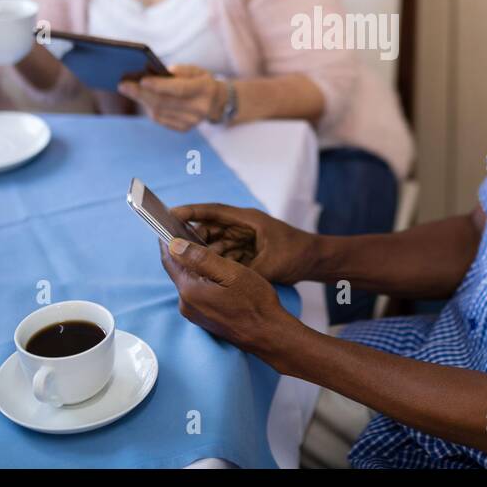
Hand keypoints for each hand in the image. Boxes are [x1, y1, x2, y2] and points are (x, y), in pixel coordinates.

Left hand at [119, 65, 223, 131]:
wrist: (217, 103)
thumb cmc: (201, 81)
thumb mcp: (196, 70)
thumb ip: (181, 70)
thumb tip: (162, 72)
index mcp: (204, 90)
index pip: (179, 89)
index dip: (159, 86)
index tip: (141, 80)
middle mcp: (199, 108)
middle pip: (164, 102)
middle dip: (141, 93)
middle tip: (123, 85)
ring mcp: (192, 122)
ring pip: (159, 112)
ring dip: (142, 100)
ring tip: (128, 90)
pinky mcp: (184, 129)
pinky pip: (160, 119)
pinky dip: (149, 108)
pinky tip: (142, 99)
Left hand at [158, 235, 294, 352]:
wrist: (268, 334)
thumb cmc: (254, 302)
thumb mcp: (230, 272)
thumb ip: (200, 257)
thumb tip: (174, 244)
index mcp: (189, 290)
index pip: (169, 260)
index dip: (168, 241)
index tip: (170, 225)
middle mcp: (186, 304)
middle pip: (180, 270)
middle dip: (187, 252)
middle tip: (201, 234)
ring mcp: (194, 313)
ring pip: (190, 280)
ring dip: (198, 265)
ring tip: (215, 250)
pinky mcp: (204, 317)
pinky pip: (198, 291)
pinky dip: (204, 278)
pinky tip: (220, 272)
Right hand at [169, 203, 317, 284]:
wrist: (315, 261)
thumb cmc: (296, 255)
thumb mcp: (269, 265)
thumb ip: (242, 269)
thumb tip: (217, 275)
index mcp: (248, 220)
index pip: (214, 212)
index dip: (191, 212)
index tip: (171, 214)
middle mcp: (243, 226)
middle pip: (211, 228)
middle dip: (194, 238)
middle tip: (175, 248)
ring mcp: (245, 238)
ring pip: (216, 243)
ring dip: (205, 252)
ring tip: (188, 263)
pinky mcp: (247, 250)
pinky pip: (225, 253)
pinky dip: (216, 261)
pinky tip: (206, 272)